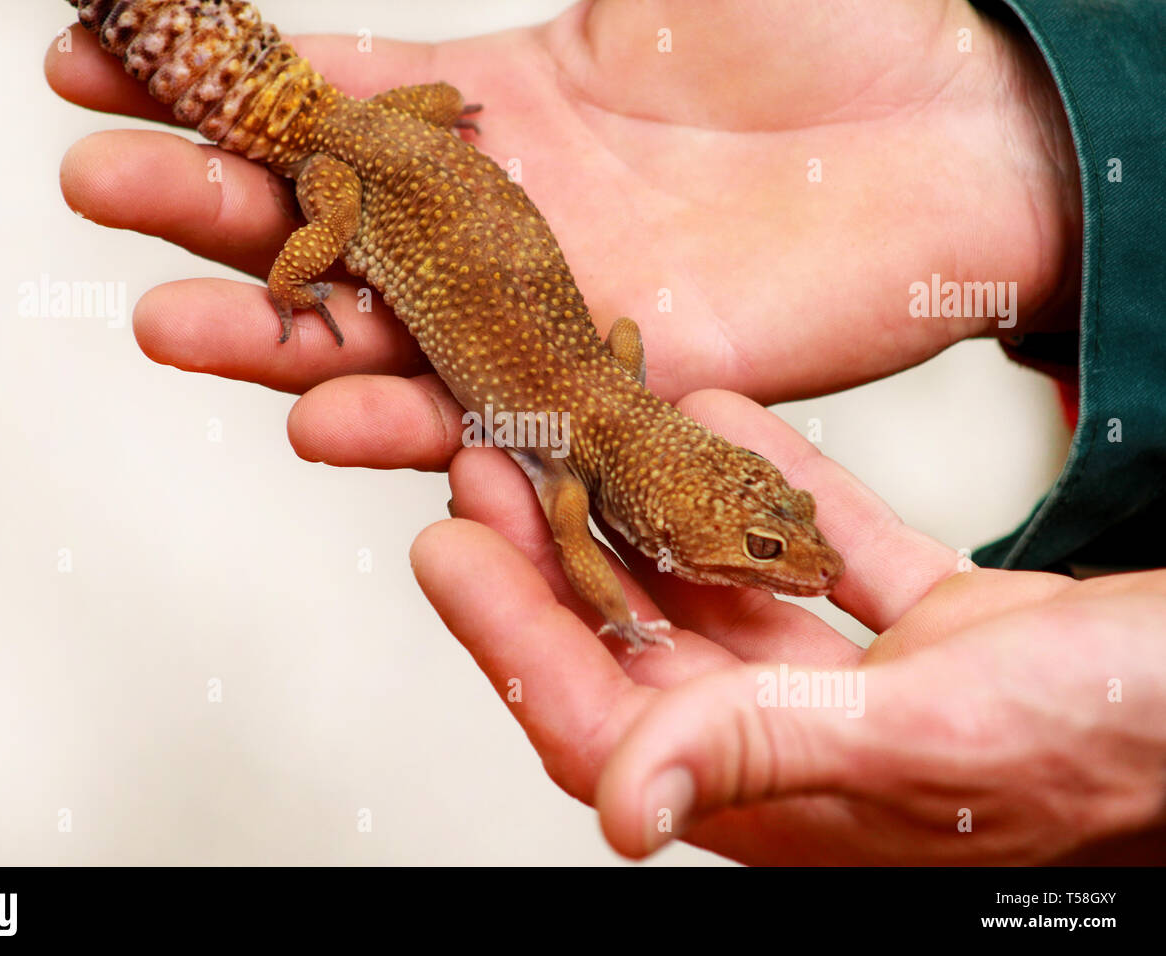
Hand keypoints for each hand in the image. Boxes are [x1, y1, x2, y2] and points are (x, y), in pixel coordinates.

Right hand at [46, 0, 1081, 479]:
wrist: (945, 138)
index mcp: (489, 117)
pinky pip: (479, 419)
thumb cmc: (822, 34)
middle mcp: (494, 226)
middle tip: (101, 188)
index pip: (317, 113)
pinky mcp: (600, 391)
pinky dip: (398, 420)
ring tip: (165, 322)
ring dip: (268, 339)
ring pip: (378, 341)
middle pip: (321, 233)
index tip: (95, 71)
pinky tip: (315, 414)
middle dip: (204, 212)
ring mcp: (541, 314)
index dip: (212, 97)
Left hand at [415, 389, 1165, 863]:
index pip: (603, 722)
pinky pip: (830, 551)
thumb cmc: (1130, 741)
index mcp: (791, 792)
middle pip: (641, 648)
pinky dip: (778, 487)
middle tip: (485, 465)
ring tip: (576, 436)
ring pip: (727, 594)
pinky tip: (726, 419)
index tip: (446, 544)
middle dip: (555, 556)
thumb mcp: (931, 734)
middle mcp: (814, 743)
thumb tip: (621, 802)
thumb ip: (771, 750)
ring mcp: (875, 686)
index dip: (512, 638)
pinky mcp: (936, 630)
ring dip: (648, 517)